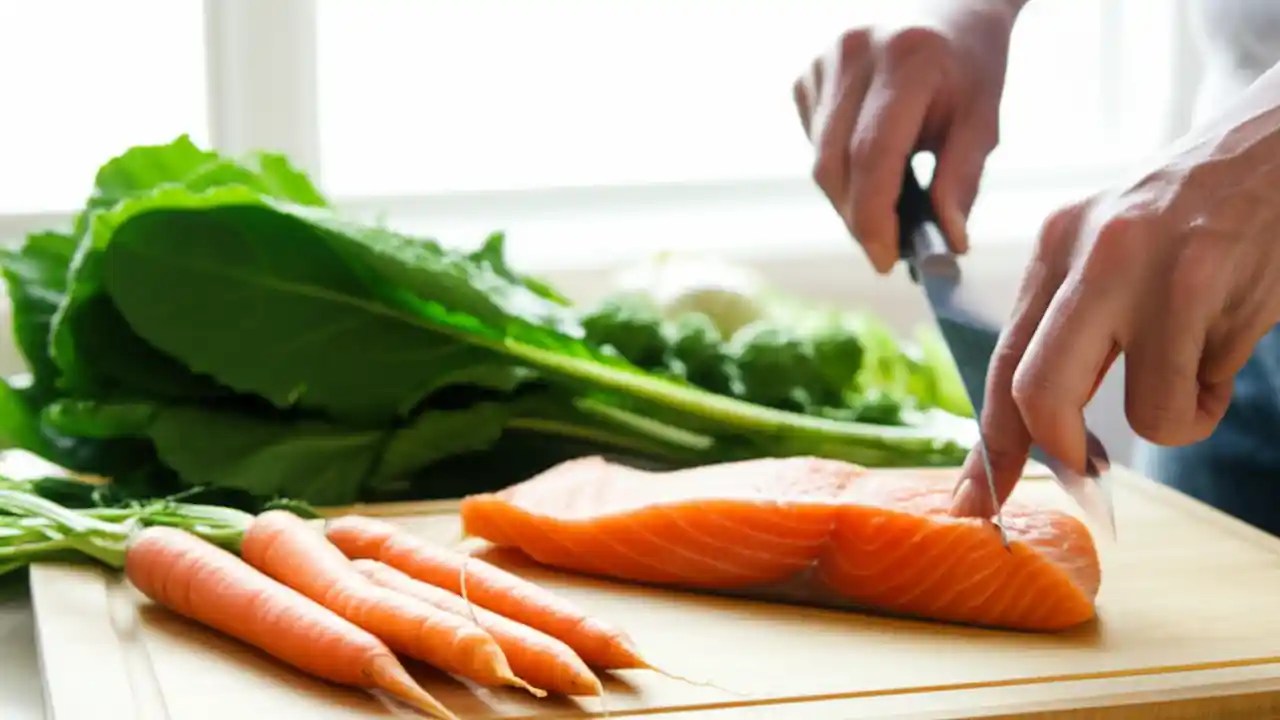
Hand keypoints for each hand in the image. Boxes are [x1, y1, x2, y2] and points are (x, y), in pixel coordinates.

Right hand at [792, 0, 1024, 272]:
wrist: (947, 6)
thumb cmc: (970, 66)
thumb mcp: (983, 119)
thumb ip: (962, 181)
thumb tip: (947, 244)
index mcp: (907, 58)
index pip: (872, 155)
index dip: (874, 216)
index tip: (887, 261)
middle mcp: (854, 53)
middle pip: (835, 165)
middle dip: (858, 219)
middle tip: (888, 250)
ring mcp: (823, 61)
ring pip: (819, 161)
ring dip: (848, 199)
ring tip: (887, 207)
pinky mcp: (806, 74)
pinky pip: (813, 145)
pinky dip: (839, 170)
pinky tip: (870, 161)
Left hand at [951, 92, 1279, 517]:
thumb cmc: (1199, 217)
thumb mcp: (1116, 251)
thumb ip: (1075, 328)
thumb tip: (1041, 432)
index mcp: (1053, 249)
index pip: (1001, 363)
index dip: (989, 446)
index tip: (977, 502)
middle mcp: (1085, 253)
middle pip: (1035, 394)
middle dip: (1062, 455)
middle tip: (1092, 478)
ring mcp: (1144, 266)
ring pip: (1141, 413)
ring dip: (1177, 418)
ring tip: (1202, 368)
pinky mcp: (1204, 279)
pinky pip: (1197, 392)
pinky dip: (1214, 396)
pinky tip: (1231, 337)